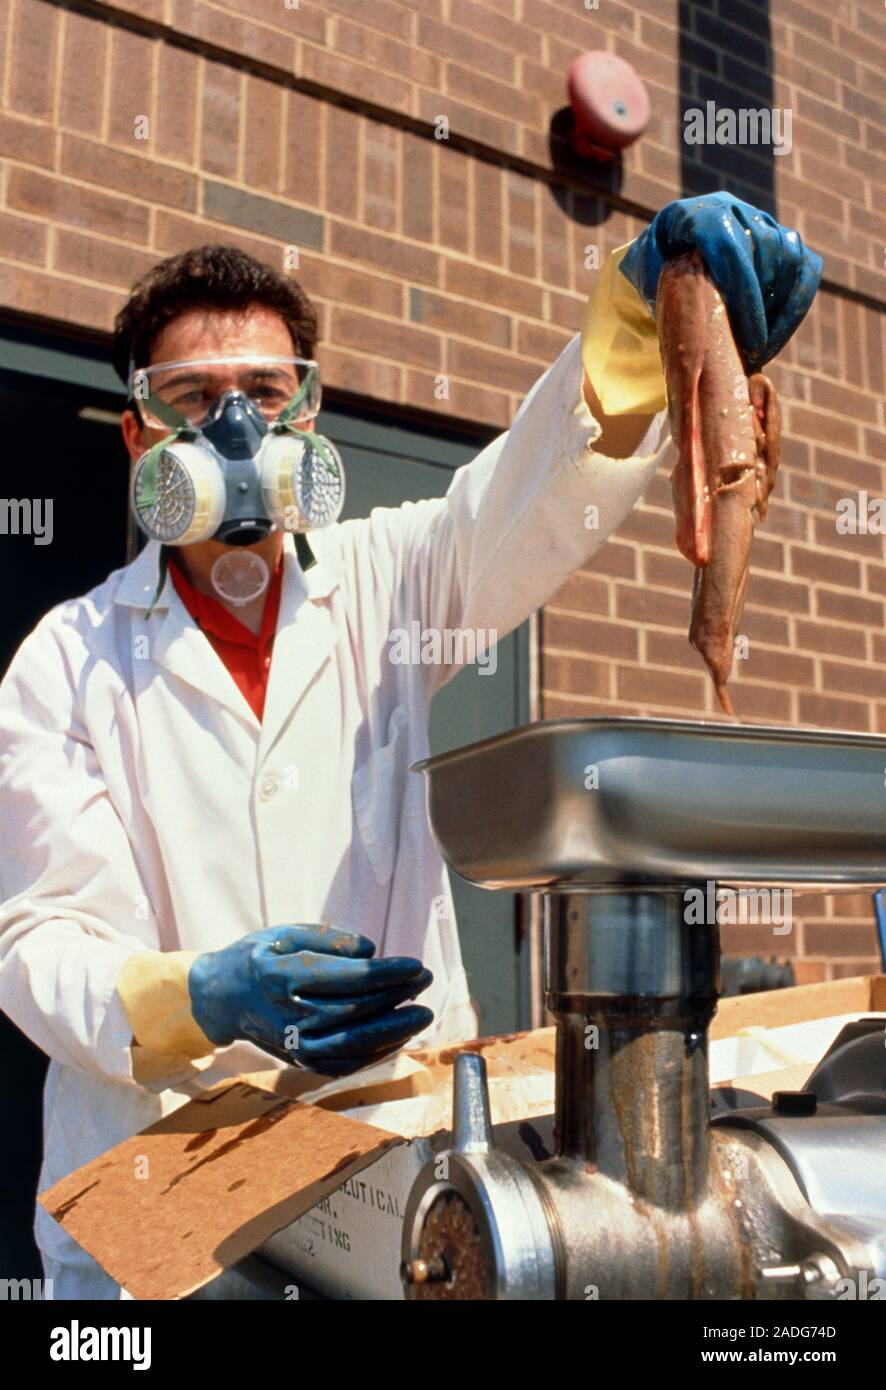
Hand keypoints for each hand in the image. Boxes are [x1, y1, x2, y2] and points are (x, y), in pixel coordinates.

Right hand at [188, 924, 433, 1074]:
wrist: (222, 999)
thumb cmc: (260, 958)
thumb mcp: (285, 934)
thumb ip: (328, 938)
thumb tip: (371, 952)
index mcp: (280, 978)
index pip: (345, 979)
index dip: (385, 974)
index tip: (415, 965)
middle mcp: (286, 1016)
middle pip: (354, 1010)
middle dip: (396, 996)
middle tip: (426, 980)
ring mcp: (292, 1045)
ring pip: (352, 1043)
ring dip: (393, 1030)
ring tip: (422, 1014)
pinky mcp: (299, 1063)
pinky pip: (343, 1063)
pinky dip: (374, 1052)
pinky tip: (399, 1035)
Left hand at [619, 191, 822, 369]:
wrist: (671, 246)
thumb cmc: (656, 267)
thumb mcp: (645, 273)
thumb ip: (659, 286)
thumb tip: (688, 329)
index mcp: (700, 216)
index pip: (731, 247)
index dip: (745, 294)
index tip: (747, 340)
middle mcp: (737, 210)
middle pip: (766, 253)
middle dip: (763, 310)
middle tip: (751, 352)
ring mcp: (764, 222)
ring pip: (790, 261)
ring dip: (779, 311)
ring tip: (759, 349)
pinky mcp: (784, 240)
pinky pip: (805, 270)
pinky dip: (795, 307)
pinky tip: (774, 338)